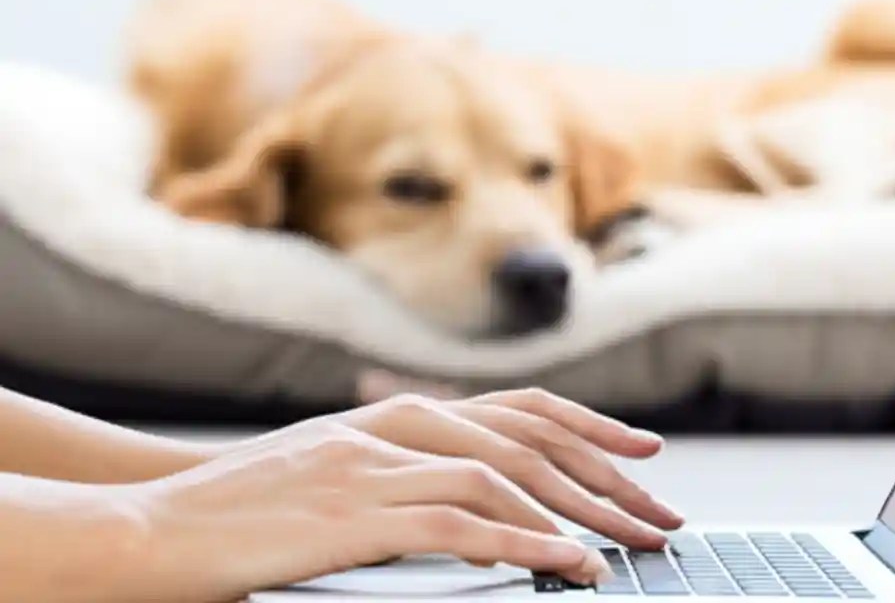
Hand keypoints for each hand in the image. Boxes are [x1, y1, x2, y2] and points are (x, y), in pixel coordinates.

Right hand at [117, 423, 612, 602]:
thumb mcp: (334, 474)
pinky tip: (566, 566)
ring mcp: (374, 468)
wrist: (154, 522)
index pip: (517, 408)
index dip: (588, 426)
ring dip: (578, 515)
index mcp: (396, 417)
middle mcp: (395, 430)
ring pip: (505, 478)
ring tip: (628, 547)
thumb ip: (404, 479)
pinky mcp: (354, 516)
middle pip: (528, 439)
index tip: (643, 448)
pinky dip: (525, 544)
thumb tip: (479, 513)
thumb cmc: (244, 509)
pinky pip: (462, 526)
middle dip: (605, 476)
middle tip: (661, 511)